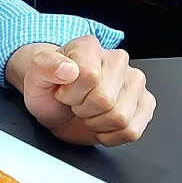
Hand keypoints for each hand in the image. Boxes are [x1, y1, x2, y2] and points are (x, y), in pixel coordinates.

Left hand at [13, 36, 155, 146]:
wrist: (57, 106)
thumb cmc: (48, 90)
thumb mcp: (35, 78)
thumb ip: (45, 67)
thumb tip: (68, 69)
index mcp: (89, 46)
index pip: (89, 76)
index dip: (70, 93)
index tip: (63, 91)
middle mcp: (117, 59)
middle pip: (105, 100)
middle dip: (83, 109)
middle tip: (75, 103)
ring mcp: (135, 81)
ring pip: (120, 118)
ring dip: (97, 123)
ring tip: (88, 111)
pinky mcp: (146, 103)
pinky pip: (132, 131)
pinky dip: (111, 135)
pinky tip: (101, 123)